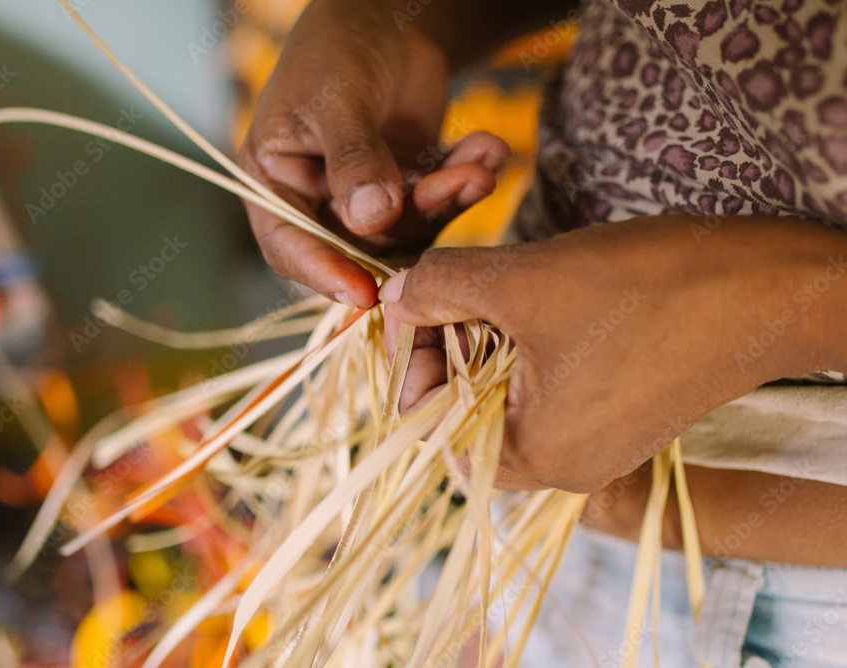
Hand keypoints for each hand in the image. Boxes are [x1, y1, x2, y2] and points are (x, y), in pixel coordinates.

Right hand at [237, 0, 509, 307]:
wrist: (385, 16)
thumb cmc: (338, 47)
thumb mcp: (337, 97)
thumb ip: (353, 159)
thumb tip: (370, 220)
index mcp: (275, 182)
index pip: (289, 245)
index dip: (323, 273)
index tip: (364, 293)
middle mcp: (317, 201)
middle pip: (358, 246)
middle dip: (413, 220)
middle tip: (459, 186)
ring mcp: (364, 199)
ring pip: (407, 229)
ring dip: (448, 198)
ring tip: (481, 161)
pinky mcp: (407, 190)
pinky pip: (437, 205)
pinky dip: (464, 181)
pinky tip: (487, 150)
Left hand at [380, 216, 846, 491]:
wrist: (770, 286)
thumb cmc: (647, 287)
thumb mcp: (521, 280)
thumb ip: (439, 287)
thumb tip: (392, 293)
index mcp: (533, 458)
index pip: (426, 423)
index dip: (406, 356)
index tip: (411, 297)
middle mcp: (560, 468)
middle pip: (460, 409)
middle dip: (442, 344)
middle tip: (451, 289)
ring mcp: (592, 444)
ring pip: (499, 394)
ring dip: (481, 338)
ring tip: (498, 288)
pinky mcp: (616, 414)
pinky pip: (540, 387)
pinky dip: (521, 343)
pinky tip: (534, 300)